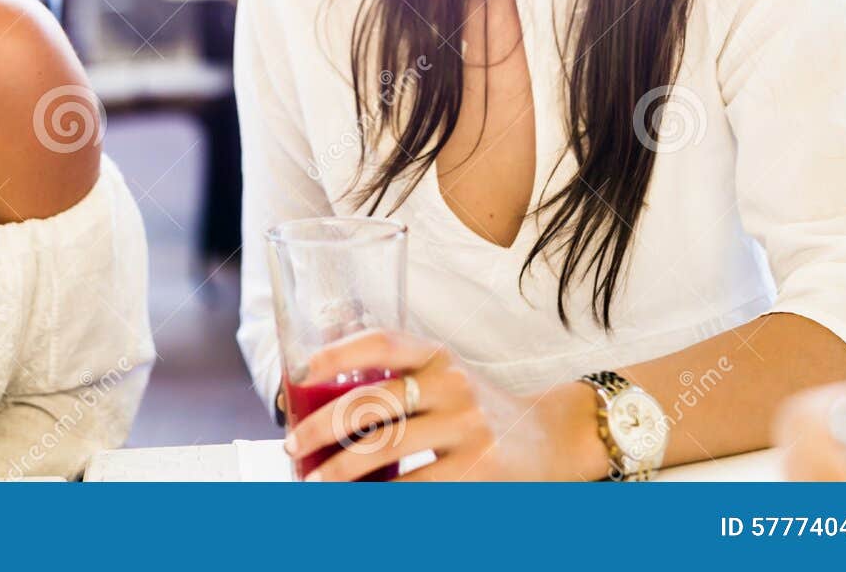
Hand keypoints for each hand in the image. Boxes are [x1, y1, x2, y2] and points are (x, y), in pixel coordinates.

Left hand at [282, 329, 608, 480]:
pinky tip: (358, 504)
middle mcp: (452, 385)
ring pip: (386, 449)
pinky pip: (414, 487)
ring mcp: (467, 427)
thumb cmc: (480, 410)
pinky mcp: (477, 469)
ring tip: (315, 483)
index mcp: (439, 356)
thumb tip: (325, 405)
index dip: (339, 352)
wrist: (551, 438)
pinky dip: (380, 498)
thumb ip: (402, 380)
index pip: (384, 340)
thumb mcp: (447, 380)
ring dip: (340, 470)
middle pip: (373, 402)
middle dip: (323, 427)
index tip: (301, 370)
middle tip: (293, 446)